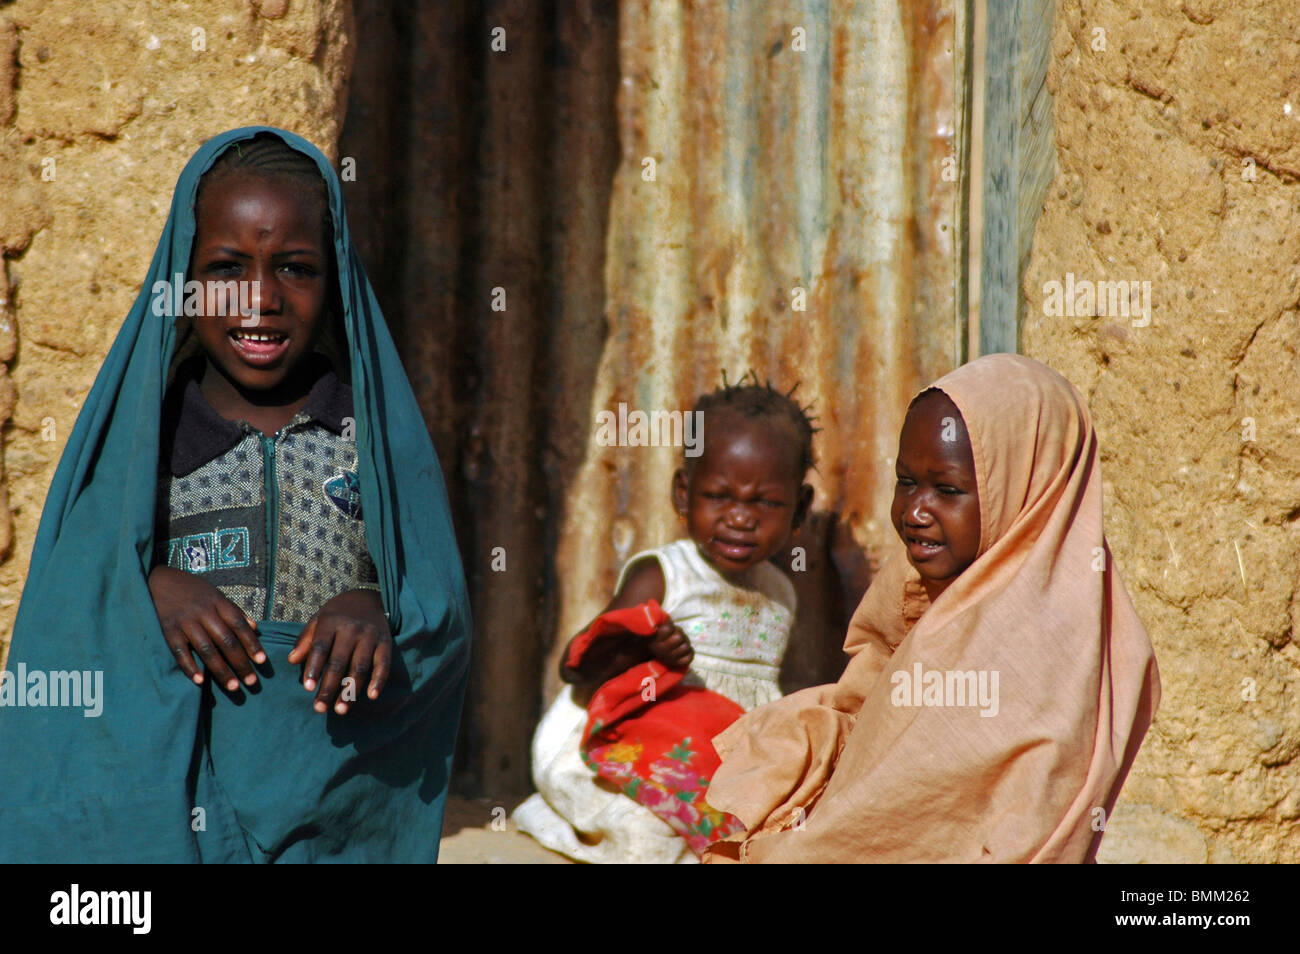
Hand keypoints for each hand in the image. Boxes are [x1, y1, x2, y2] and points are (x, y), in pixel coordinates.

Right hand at [148, 565, 265, 690]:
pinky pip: (180, 652)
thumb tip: (255, 627)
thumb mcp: (215, 594)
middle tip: (251, 681)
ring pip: (206, 649)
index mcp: (218, 602)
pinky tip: (200, 681)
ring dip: (221, 670)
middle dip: (240, 662)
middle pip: (226, 640)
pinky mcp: (168, 630)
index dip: (252, 643)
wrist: (157, 580)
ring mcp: (185, 622)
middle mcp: (203, 612)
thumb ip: (234, 611)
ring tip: (233, 687)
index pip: (239, 625)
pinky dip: (190, 667)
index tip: (262, 661)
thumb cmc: (192, 589)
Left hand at [289, 589, 391, 714]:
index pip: (320, 647)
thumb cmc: (337, 614)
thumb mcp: (318, 620)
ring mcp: (370, 636)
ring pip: (360, 667)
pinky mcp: (385, 642)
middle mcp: (351, 628)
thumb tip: (292, 661)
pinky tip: (372, 696)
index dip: (314, 668)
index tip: (308, 688)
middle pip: (339, 661)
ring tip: (341, 710)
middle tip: (319, 708)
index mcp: (331, 622)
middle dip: (329, 687)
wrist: (368, 598)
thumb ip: (305, 640)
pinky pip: (383, 664)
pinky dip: (378, 680)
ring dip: (350, 690)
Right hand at [647, 621, 692, 668]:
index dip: (670, 627)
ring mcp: (670, 658)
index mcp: (655, 640)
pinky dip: (690, 651)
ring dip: (685, 641)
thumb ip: (662, 621)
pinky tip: (685, 649)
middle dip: (679, 632)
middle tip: (675, 634)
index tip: (667, 629)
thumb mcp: (656, 627)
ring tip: (680, 641)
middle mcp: (662, 651)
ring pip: (686, 646)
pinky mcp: (677, 663)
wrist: (653, 652)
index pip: (668, 629)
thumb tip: (670, 621)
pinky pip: (690, 656)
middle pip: (679, 637)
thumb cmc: (657, 635)